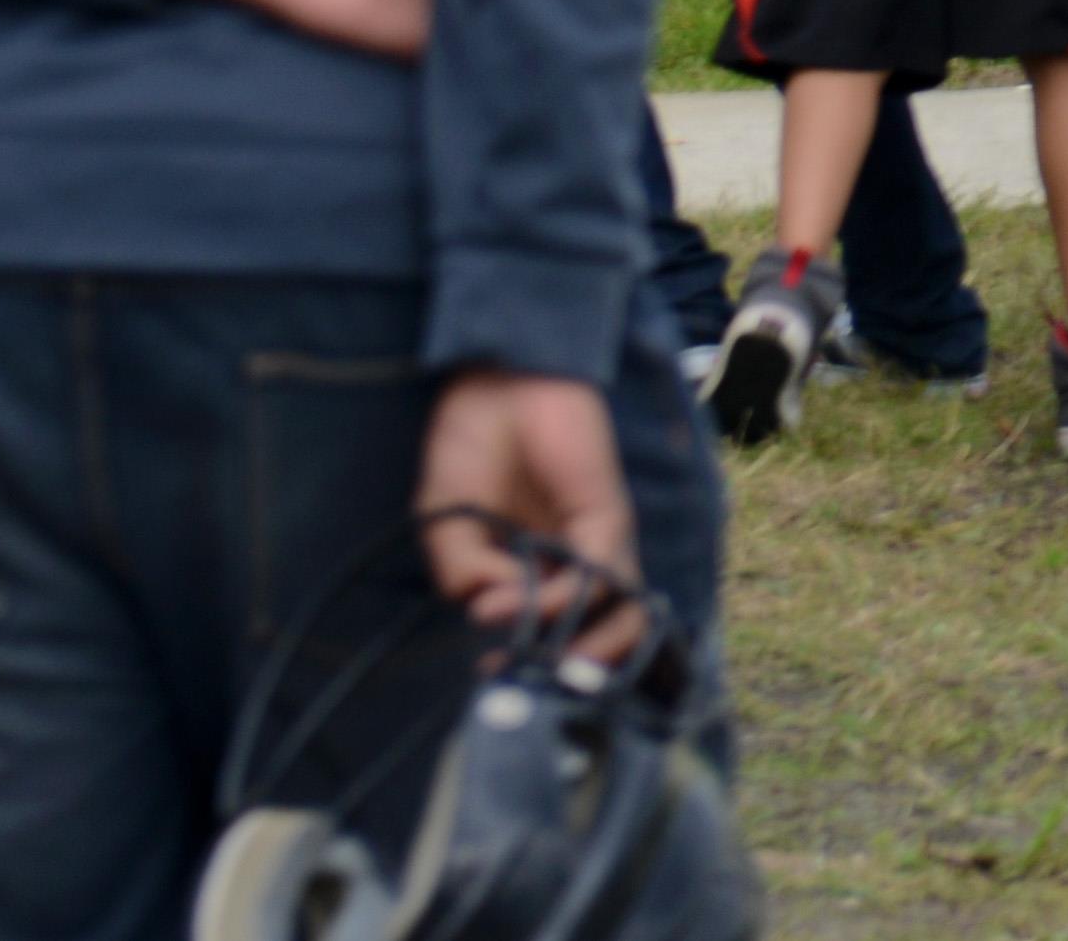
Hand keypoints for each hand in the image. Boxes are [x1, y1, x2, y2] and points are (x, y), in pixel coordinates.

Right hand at [418, 369, 640, 649]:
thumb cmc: (470, 448)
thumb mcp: (446, 523)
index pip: (553, 634)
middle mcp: (571, 565)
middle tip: (533, 683)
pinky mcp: (608, 517)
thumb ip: (464, 574)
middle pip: (602, 636)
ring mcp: (594, 543)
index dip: (530, 667)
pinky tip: (519, 598)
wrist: (494, 384)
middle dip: (576, 674)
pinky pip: (602, 574)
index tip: (490, 675)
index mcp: (533, 571)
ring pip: (621, 617)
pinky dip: (563, 599)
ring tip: (543, 660)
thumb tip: (491, 613)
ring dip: (586, 649)